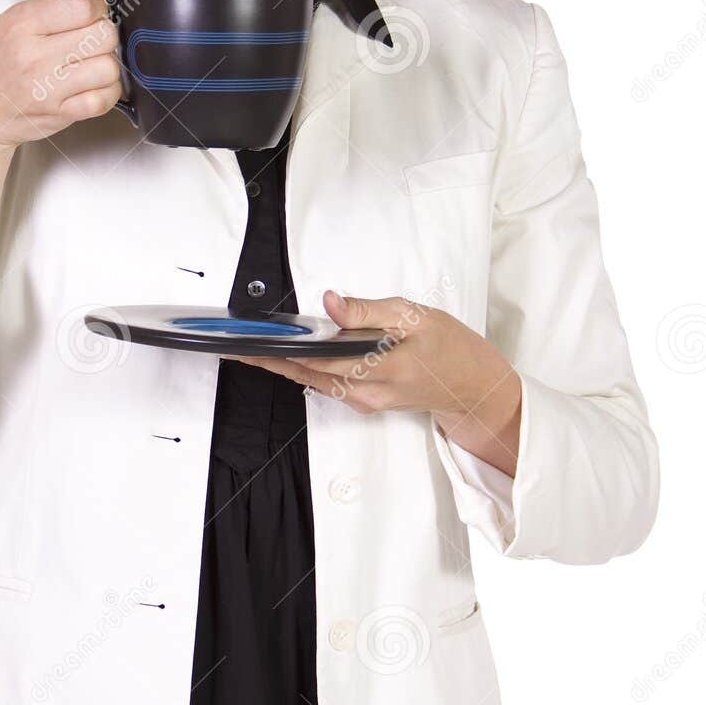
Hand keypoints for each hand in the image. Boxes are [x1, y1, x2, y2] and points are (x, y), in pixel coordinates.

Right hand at [0, 0, 122, 157]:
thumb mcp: (17, 21)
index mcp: (23, 23)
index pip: (84, 6)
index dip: (98, 8)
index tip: (90, 15)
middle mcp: (33, 54)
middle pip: (104, 36)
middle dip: (103, 37)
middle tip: (88, 42)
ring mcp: (46, 87)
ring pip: (109, 68)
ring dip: (105, 67)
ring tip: (87, 66)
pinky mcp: (57, 113)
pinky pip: (103, 100)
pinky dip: (105, 93)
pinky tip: (90, 87)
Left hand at [230, 290, 522, 476]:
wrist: (471, 387)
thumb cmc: (449, 347)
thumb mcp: (415, 317)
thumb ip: (370, 310)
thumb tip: (331, 302)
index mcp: (380, 368)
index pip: (317, 359)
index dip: (280, 349)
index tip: (251, 340)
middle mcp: (367, 393)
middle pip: (305, 374)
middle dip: (269, 359)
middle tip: (233, 345)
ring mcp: (364, 401)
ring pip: (312, 382)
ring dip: (280, 365)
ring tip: (249, 349)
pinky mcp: (364, 401)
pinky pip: (325, 385)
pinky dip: (302, 370)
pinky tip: (284, 357)